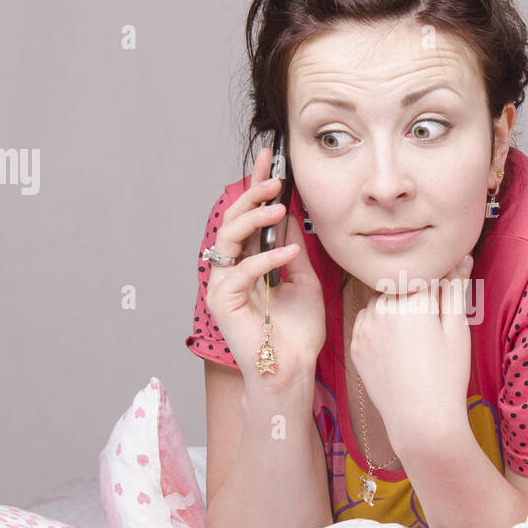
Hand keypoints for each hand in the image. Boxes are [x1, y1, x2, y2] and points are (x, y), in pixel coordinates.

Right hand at [203, 147, 326, 393]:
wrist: (293, 369)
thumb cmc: (298, 331)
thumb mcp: (306, 280)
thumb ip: (295, 249)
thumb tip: (291, 215)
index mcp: (249, 260)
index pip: (249, 216)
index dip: (257, 186)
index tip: (270, 158)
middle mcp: (231, 268)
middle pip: (233, 219)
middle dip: (252, 194)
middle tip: (275, 179)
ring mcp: (223, 284)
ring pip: (229, 237)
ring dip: (254, 218)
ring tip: (279, 207)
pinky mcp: (222, 301)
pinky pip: (242, 270)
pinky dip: (267, 258)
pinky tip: (291, 252)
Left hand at [349, 252, 474, 448]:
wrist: (420, 420)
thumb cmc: (446, 376)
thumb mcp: (457, 329)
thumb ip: (456, 289)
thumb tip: (462, 255)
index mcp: (412, 299)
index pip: (427, 272)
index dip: (441, 282)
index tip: (447, 297)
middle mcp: (382, 306)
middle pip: (402, 284)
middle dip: (417, 293)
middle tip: (431, 324)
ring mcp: (364, 325)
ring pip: (382, 299)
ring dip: (396, 305)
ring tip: (414, 337)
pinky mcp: (354, 343)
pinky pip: (368, 320)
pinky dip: (380, 324)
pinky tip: (397, 346)